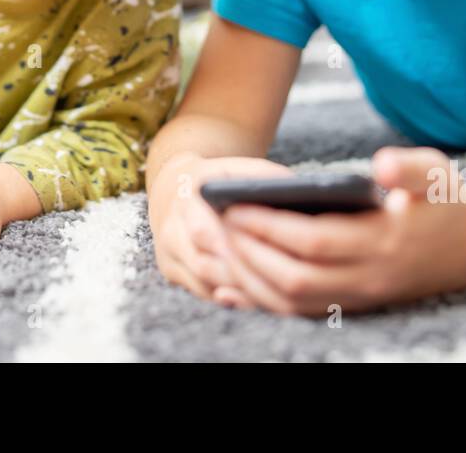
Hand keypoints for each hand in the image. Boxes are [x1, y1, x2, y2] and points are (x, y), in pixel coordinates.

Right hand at [148, 154, 296, 302]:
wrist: (174, 188)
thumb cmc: (217, 179)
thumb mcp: (236, 167)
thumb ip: (264, 177)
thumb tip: (297, 193)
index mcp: (184, 198)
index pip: (202, 230)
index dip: (232, 247)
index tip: (263, 253)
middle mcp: (171, 228)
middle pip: (203, 264)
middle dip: (240, 274)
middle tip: (277, 281)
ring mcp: (168, 254)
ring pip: (204, 283)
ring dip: (239, 289)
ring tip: (275, 290)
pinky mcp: (172, 272)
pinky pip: (203, 292)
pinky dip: (232, 297)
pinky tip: (260, 295)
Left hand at [213, 147, 465, 315]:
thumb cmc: (450, 200)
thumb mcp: (438, 172)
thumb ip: (410, 167)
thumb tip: (382, 165)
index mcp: (385, 242)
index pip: (312, 242)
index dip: (268, 227)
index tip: (233, 207)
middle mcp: (370, 277)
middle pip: (293, 278)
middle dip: (248, 254)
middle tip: (214, 227)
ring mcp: (363, 296)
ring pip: (293, 302)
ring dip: (251, 280)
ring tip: (220, 248)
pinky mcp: (358, 304)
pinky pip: (302, 312)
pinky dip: (265, 302)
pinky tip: (237, 285)